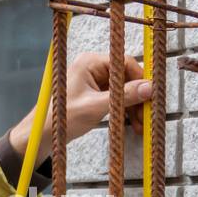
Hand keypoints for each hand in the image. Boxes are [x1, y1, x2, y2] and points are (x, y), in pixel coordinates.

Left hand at [8, 52, 153, 158]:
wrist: (46, 134)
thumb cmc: (64, 117)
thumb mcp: (96, 107)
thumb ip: (124, 97)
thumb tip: (149, 88)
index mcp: (90, 62)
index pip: (124, 62)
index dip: (140, 78)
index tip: (150, 95)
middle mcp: (93, 67)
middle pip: (126, 76)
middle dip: (137, 96)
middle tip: (146, 115)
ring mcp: (95, 79)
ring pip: (123, 89)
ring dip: (133, 106)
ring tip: (140, 125)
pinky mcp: (96, 92)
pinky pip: (117, 97)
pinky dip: (125, 109)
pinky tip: (133, 123)